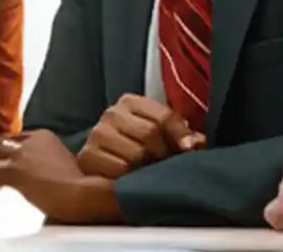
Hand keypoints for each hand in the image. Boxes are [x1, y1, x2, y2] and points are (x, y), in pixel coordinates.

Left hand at [0, 129, 121, 223]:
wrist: (82, 192)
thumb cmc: (81, 183)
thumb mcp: (67, 161)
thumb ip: (50, 159)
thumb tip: (43, 170)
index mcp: (44, 136)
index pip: (19, 138)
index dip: (11, 148)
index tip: (7, 154)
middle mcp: (30, 141)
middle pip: (3, 142)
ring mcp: (20, 155)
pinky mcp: (13, 171)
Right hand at [78, 94, 204, 178]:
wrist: (102, 160)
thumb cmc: (138, 146)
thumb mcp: (160, 134)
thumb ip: (181, 135)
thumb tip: (195, 143)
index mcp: (131, 103)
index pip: (163, 117)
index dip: (180, 136)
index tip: (188, 150)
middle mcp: (111, 114)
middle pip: (150, 134)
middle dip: (162, 154)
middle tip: (165, 167)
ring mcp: (97, 134)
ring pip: (135, 155)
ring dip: (145, 169)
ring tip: (148, 173)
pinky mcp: (87, 156)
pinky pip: (118, 170)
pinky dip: (128, 179)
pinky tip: (130, 179)